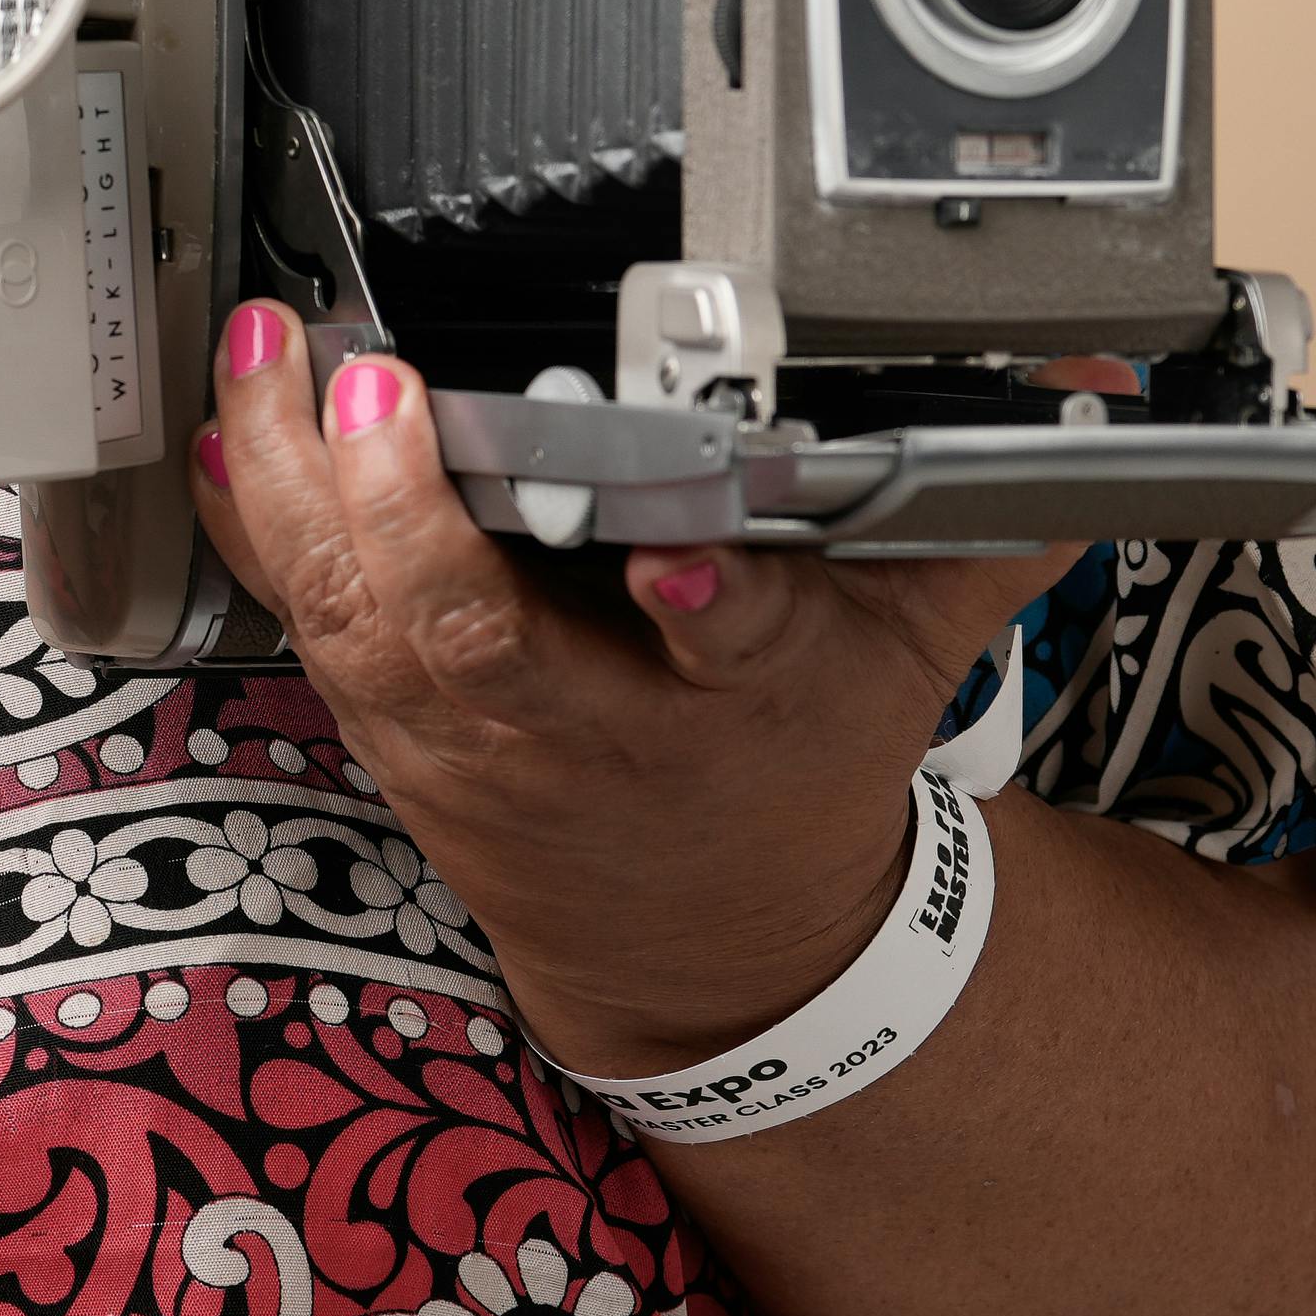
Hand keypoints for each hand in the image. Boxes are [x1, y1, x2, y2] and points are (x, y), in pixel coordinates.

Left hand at [187, 305, 1073, 1079]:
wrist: (709, 950)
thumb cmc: (793, 774)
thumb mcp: (911, 655)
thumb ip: (982, 519)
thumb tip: (1091, 403)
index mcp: (731, 697)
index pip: (727, 639)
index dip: (700, 595)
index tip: (674, 544)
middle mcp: (586, 725)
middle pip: (479, 631)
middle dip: (412, 512)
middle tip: (374, 386)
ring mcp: (471, 740)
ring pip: (362, 621)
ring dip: (299, 491)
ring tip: (270, 366)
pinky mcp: (394, 732)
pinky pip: (304, 624)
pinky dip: (254, 528)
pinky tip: (225, 435)